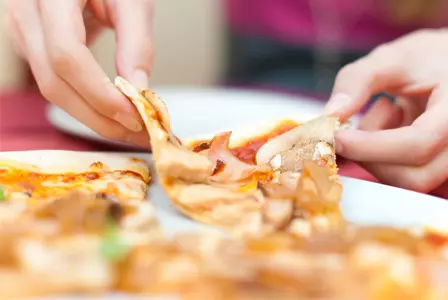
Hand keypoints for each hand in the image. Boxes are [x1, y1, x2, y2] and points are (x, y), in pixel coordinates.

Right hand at [4, 0, 152, 146]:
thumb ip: (136, 42)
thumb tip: (139, 91)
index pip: (67, 56)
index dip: (100, 93)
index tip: (135, 115)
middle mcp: (25, 14)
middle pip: (55, 82)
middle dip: (99, 116)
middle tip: (138, 133)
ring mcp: (22, 31)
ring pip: (51, 89)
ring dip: (92, 116)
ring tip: (129, 127)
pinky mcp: (30, 44)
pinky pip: (54, 82)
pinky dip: (84, 102)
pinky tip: (111, 111)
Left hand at [325, 29, 447, 192]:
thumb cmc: (428, 58)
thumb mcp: (392, 58)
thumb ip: (357, 81)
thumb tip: (329, 116)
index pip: (417, 144)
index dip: (369, 146)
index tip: (336, 137)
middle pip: (413, 175)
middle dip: (371, 155)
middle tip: (359, 122)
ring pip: (408, 180)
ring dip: (378, 154)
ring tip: (386, 112)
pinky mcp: (440, 166)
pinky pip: (408, 175)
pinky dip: (387, 157)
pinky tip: (393, 125)